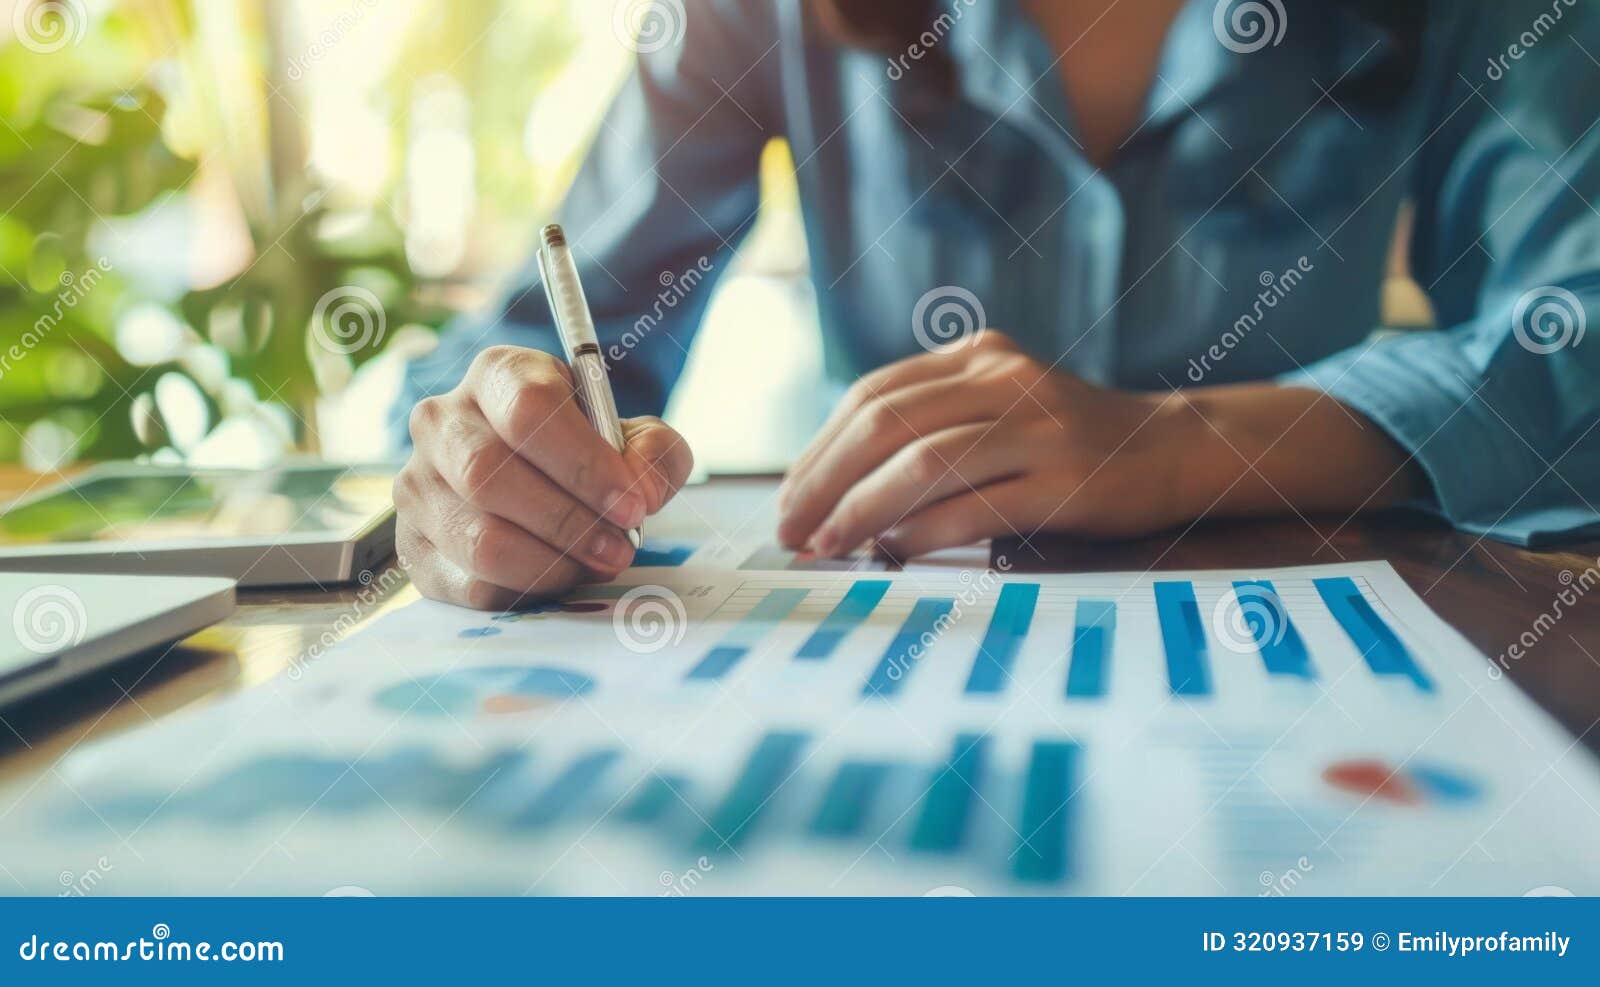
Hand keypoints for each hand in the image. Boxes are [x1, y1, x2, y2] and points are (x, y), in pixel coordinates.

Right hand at [395, 345, 693, 609]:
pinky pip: (469, 583)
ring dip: (551, 562)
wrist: (541, 486)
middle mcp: (442, 421)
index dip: (584, 463)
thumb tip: (640, 491)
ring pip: (478, 537)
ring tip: (597, 563)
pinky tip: (558, 577)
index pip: (528, 409)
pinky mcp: (414, 546)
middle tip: (620, 547)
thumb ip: (654, 452)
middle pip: (490, 474)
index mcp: (498, 375)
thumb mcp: (635, 439)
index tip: (633, 503)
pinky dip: (526, 590)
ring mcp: (417, 485)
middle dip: (568, 521)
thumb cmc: (587, 455)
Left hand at [777, 333, 1187, 558]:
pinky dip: (920, 534)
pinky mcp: (1064, 481)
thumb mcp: (998, 407)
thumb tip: (835, 492)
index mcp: (977, 356)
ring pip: (921, 463)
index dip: (819, 450)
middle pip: (885, 423)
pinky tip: (889, 555)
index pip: (873, 395)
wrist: (1169, 449)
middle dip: (824, 482)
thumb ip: (930, 427)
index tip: (789, 499)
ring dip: (860, 510)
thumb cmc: (1066, 442)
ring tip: (826, 546)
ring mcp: (1038, 427)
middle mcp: (1003, 379)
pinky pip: (972, 507)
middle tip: (791, 529)